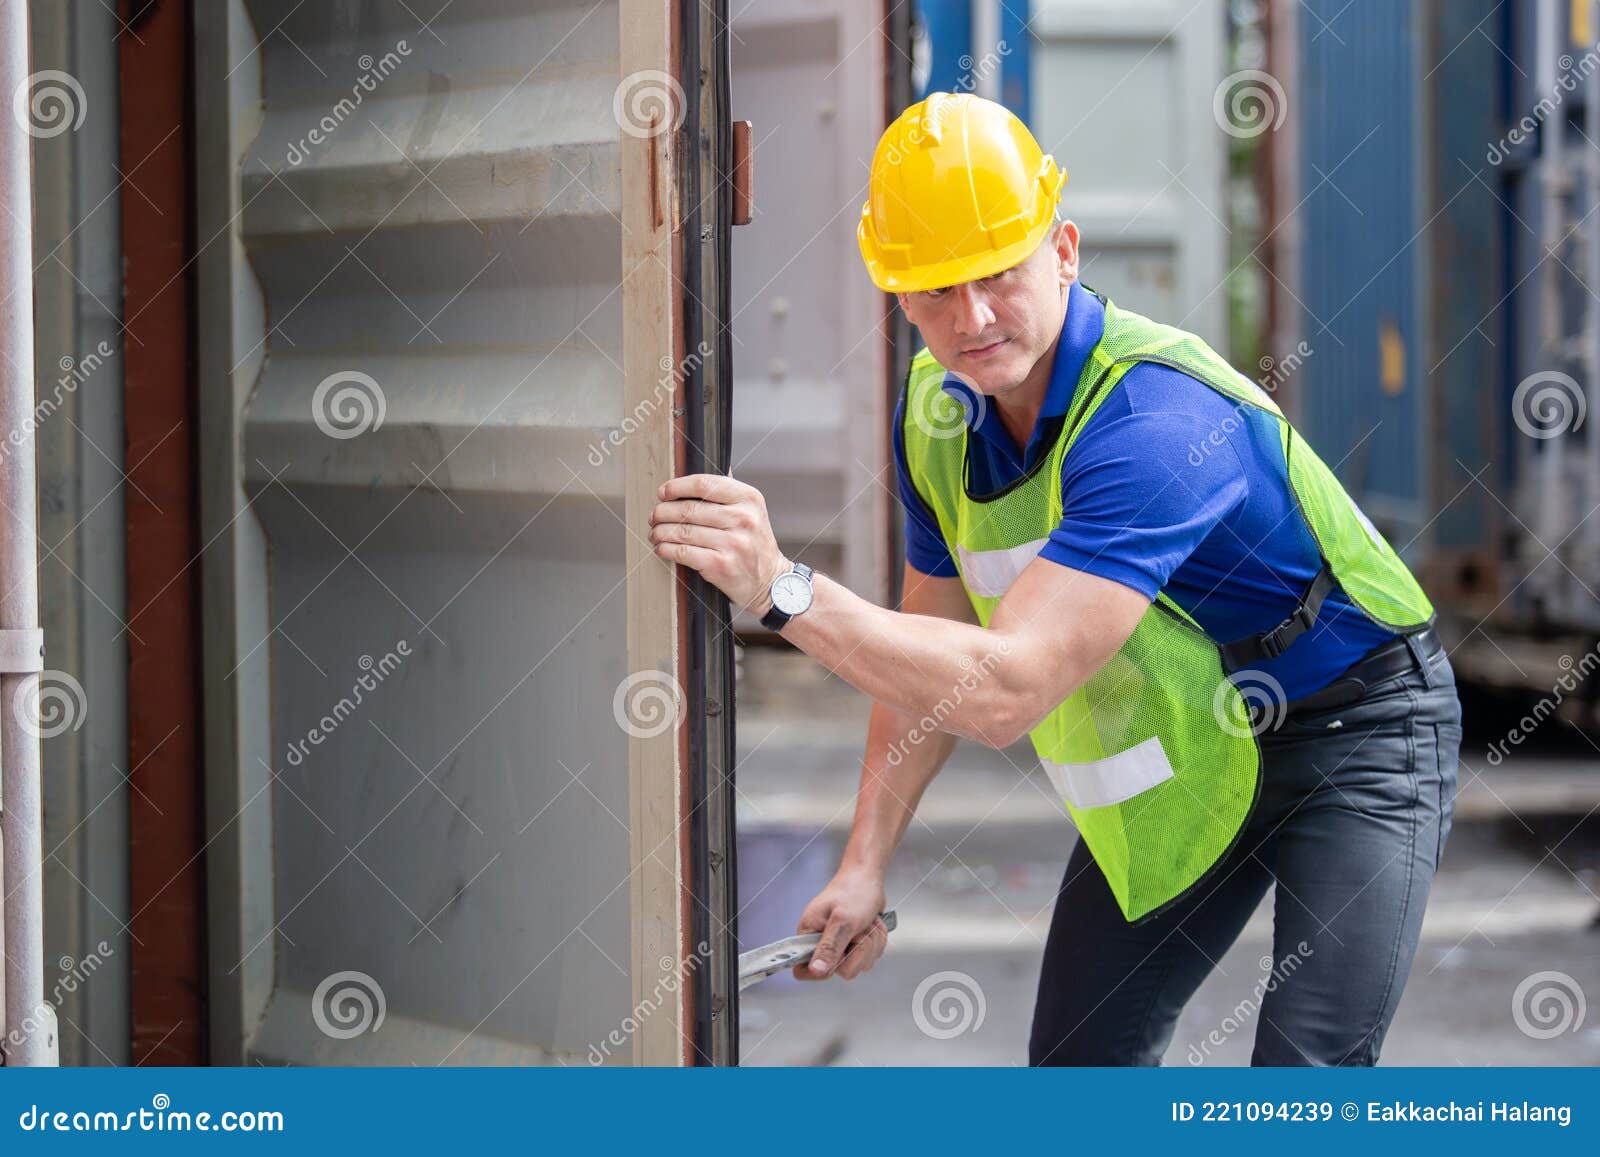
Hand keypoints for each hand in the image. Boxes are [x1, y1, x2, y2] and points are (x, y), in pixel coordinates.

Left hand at [649, 474, 788, 613]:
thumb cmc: (753, 542)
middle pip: (689, 509)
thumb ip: (728, 491)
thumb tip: (698, 464)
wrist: (769, 580)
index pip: (704, 484)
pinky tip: (662, 548)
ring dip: (661, 532)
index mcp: (748, 498)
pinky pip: (683, 553)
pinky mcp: (721, 565)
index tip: (663, 493)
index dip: (677, 487)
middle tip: (654, 516)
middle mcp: (743, 518)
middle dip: (663, 512)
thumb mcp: (751, 510)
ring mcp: (733, 543)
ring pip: (683, 531)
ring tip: (655, 533)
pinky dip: (666, 549)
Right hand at [792, 866, 889, 980]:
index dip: (821, 971)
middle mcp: (821, 944)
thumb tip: (815, 971)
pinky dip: (876, 940)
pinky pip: (869, 956)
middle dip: (858, 950)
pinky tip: (872, 923)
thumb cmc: (853, 892)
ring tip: (867, 922)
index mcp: (808, 936)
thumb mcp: (842, 920)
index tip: (839, 956)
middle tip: (859, 929)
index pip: (803, 970)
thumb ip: (829, 947)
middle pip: (840, 970)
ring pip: (859, 964)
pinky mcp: (854, 944)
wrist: (868, 877)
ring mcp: (840, 945)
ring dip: (871, 943)